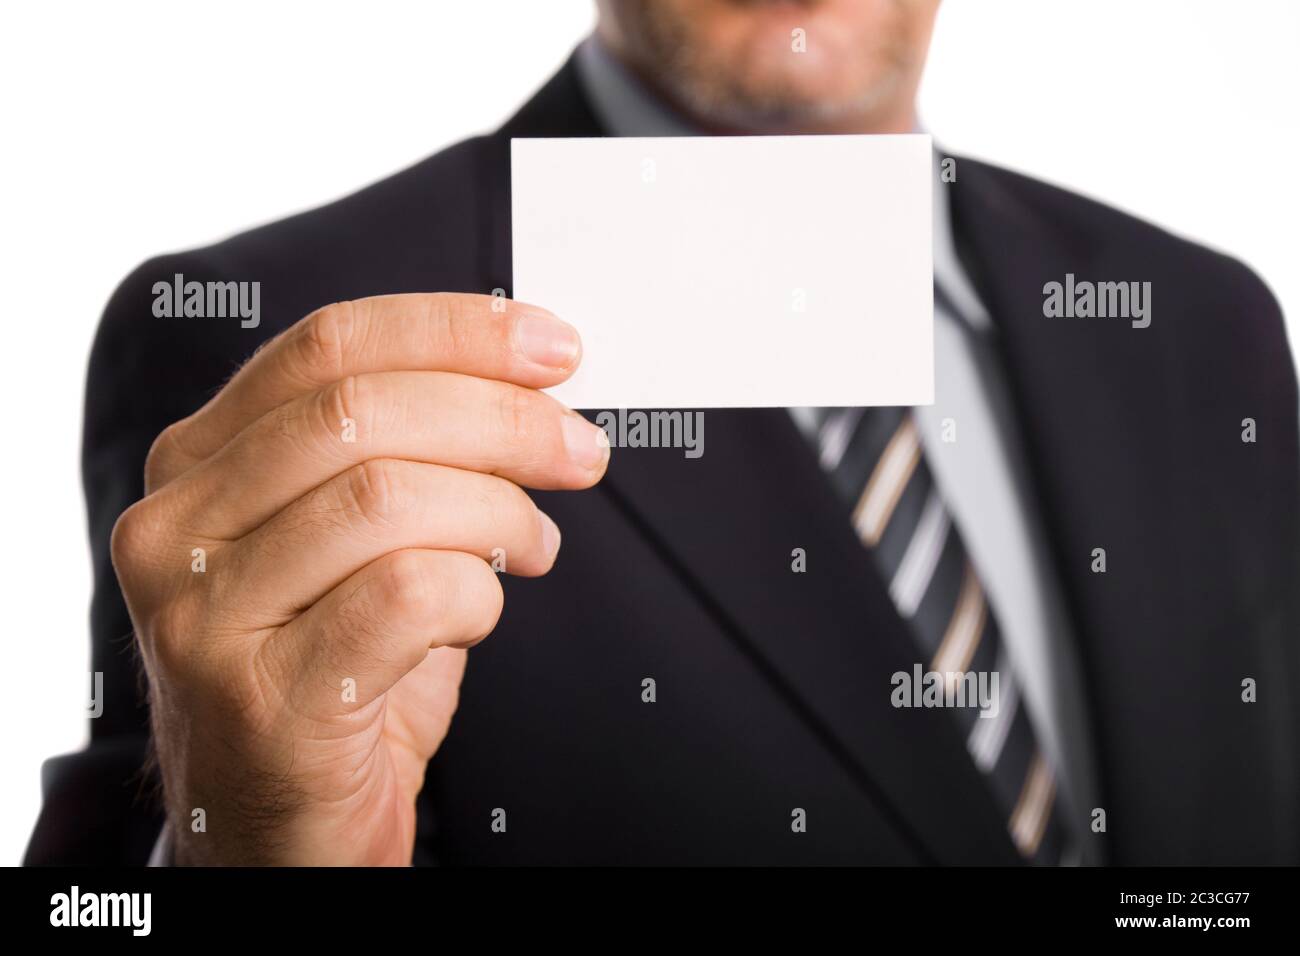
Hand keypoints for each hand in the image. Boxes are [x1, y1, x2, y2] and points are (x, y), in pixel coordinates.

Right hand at [111, 294, 608, 863]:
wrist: (281, 824)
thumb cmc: (335, 670)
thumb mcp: (354, 541)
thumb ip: (409, 454)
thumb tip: (532, 384)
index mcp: (200, 462)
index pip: (327, 346)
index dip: (455, 332)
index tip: (553, 346)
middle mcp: (177, 525)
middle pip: (360, 412)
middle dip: (502, 418)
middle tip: (579, 451)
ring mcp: (205, 614)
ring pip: (384, 498)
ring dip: (498, 512)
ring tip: (534, 545)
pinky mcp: (260, 696)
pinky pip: (405, 594)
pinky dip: (476, 591)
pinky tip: (480, 610)